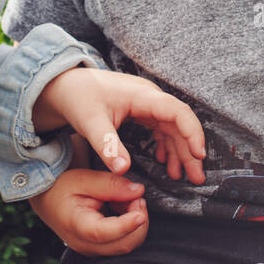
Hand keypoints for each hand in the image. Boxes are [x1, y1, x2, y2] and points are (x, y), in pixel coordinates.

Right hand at [29, 168, 148, 255]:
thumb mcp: (83, 179)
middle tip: (136, 196)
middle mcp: (84, 244)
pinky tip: (122, 208)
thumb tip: (138, 190)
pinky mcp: (99, 248)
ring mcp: (92, 250)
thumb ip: (111, 184)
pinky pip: (123, 242)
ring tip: (126, 199)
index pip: (104, 232)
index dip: (127, 222)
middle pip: (123, 244)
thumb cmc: (61, 188)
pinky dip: (130, 226)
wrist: (46, 200)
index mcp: (76, 226)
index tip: (140, 203)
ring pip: (127, 244)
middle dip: (138, 220)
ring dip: (136, 223)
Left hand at [34, 66, 206, 183]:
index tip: (198, 155)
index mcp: (142, 96)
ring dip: (179, 151)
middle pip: (179, 123)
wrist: (65, 85)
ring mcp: (146, 104)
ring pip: (172, 128)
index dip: (192, 132)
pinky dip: (166, 146)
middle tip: (197, 177)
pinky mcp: (140, 111)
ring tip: (182, 176)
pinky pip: (161, 128)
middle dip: (190, 150)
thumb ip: (107, 145)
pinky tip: (165, 162)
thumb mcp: (90, 123)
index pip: (177, 112)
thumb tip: (123, 170)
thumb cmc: (78, 98)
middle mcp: (149, 98)